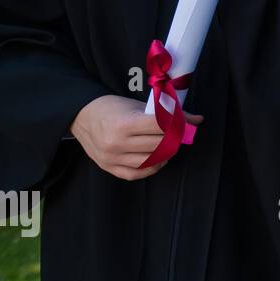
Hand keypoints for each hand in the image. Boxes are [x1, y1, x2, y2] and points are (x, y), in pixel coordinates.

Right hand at [71, 94, 202, 180]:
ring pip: (149, 161)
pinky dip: (150, 169)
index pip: (160, 127)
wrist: (81, 115)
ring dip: (165, 155)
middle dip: (173, 140)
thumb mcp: (137, 105)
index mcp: (124, 123)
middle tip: (180, 134)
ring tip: (169, 146)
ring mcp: (111, 157)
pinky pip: (135, 174)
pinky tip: (158, 160)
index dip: (177, 124)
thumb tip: (197, 120)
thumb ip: (166, 113)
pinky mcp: (107, 167)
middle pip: (157, 145)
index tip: (185, 123)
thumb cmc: (112, 108)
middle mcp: (117, 143)